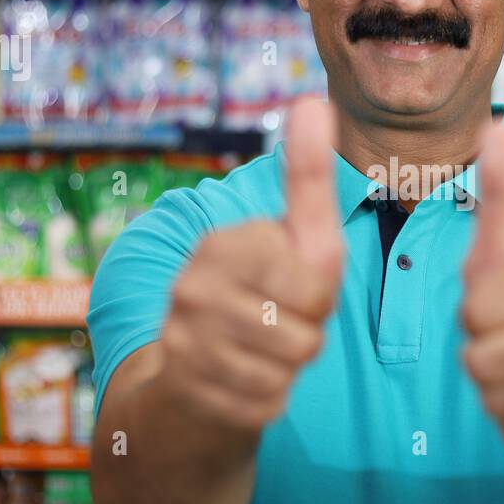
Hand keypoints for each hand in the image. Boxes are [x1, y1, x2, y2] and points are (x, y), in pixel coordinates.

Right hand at [160, 97, 343, 433]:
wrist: (185, 379)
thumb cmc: (256, 295)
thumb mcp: (286, 236)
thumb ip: (306, 178)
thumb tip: (315, 101)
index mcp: (220, 245)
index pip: (315, 277)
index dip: (318, 291)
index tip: (289, 285)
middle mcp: (193, 290)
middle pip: (307, 329)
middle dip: (307, 331)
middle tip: (277, 322)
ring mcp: (187, 345)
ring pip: (290, 366)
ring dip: (289, 365)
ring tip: (259, 349)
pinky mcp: (193, 395)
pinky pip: (270, 402)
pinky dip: (269, 396)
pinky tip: (242, 382)